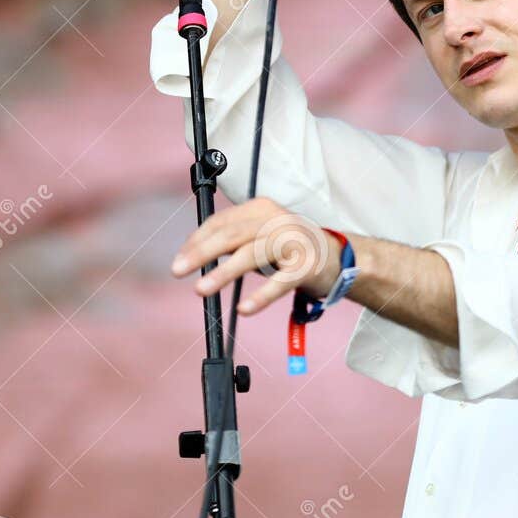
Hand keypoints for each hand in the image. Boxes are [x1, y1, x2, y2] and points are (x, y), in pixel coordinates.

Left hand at [169, 198, 341, 314]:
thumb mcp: (261, 236)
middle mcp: (277, 220)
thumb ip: (233, 241)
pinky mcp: (307, 266)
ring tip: (201, 290)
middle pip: (232, 235)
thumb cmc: (292, 248)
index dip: (196, 241)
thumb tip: (194, 257)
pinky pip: (280, 282)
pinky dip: (261, 296)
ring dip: (223, 273)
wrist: (339, 259)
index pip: (221, 222)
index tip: (180, 260)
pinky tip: (244, 309)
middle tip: (178, 270)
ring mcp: (294, 241)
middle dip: (201, 253)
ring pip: (251, 255)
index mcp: (261, 209)